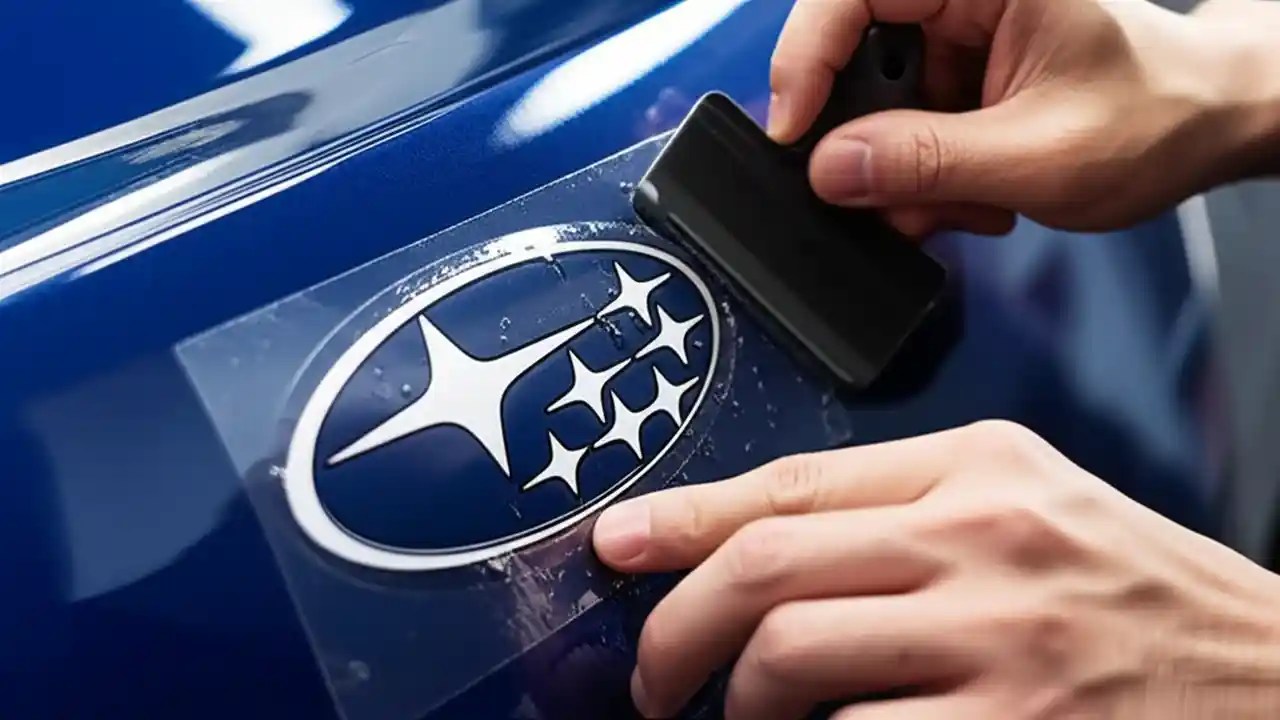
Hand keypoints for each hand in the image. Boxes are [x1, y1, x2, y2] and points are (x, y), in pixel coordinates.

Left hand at [593, 421, 1279, 718]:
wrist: (1267, 673)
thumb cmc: (1130, 592)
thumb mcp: (1023, 504)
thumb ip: (897, 505)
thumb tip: (754, 544)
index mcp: (976, 467)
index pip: (791, 483)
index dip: (684, 518)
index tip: (619, 544)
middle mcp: (982, 537)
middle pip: (767, 566)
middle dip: (677, 627)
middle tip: (653, 675)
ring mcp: (1000, 638)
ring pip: (790, 657)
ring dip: (736, 703)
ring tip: (738, 719)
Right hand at [768, 0, 1279, 234]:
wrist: (1204, 130)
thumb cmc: (1158, 118)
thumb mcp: (1040, 154)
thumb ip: (929, 161)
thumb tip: (829, 168)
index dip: (806, 59)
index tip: (794, 133)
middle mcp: (962, 0)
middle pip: (852, 57)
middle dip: (865, 143)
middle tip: (891, 202)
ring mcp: (955, 42)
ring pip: (871, 108)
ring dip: (899, 175)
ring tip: (962, 207)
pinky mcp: (954, 82)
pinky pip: (898, 132)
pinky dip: (920, 181)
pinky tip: (971, 200)